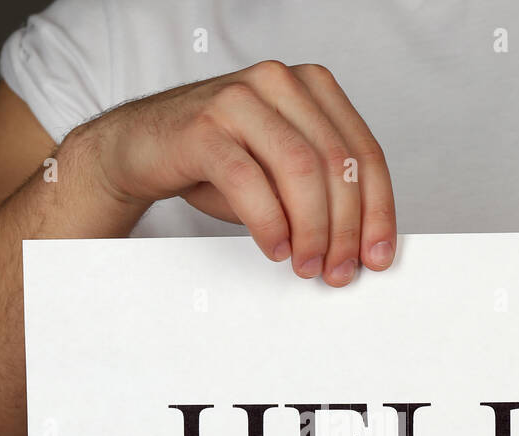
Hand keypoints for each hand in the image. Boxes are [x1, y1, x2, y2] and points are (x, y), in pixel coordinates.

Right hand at [83, 60, 396, 286]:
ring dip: (311, 229)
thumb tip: (359, 246)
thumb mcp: (281, 174)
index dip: (377, 210)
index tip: (377, 255)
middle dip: (344, 228)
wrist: (141, 147)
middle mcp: (280, 83)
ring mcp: (240, 99)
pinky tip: (275, 248)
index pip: (363, 152)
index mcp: (311, 87)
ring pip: (300, 169)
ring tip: (306, 264)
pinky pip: (249, 180)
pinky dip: (269, 223)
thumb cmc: (216, 160)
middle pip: (336, 163)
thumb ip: (322, 195)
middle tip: (338, 270)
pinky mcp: (204, 126)